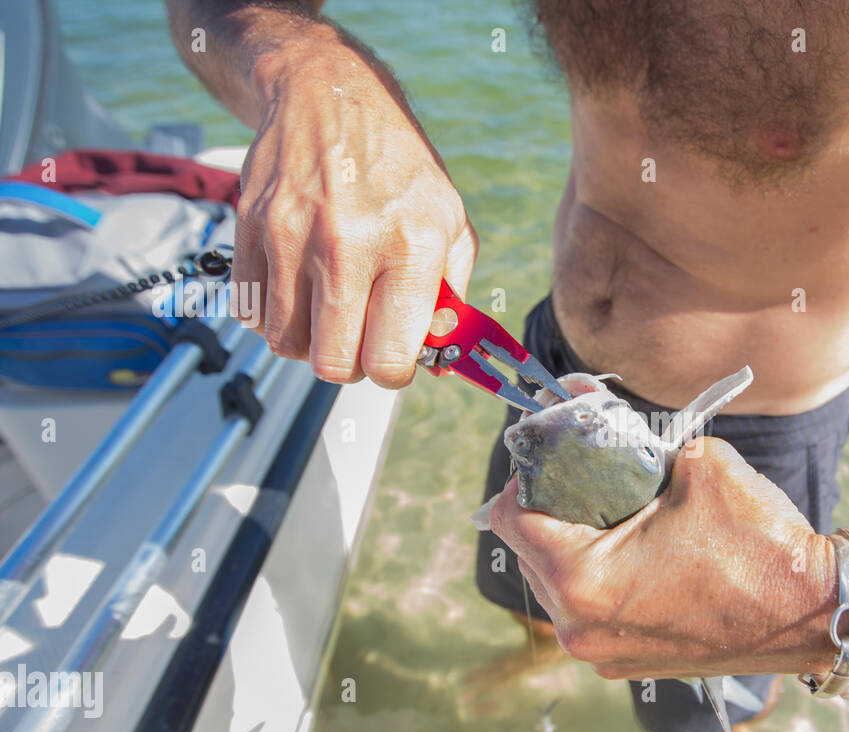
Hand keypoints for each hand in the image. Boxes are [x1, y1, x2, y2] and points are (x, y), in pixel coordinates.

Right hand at [234, 41, 476, 386]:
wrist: (327, 94)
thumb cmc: (397, 167)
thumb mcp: (449, 223)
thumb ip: (450, 295)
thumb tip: (436, 358)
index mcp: (409, 245)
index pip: (390, 359)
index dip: (393, 371)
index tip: (393, 355)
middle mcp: (348, 244)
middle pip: (333, 364)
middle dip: (350, 363)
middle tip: (360, 336)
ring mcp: (292, 236)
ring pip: (287, 344)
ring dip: (309, 340)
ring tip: (329, 308)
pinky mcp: (251, 228)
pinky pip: (251, 313)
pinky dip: (273, 316)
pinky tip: (297, 290)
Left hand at [489, 437, 840, 678]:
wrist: (819, 612)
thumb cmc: (761, 541)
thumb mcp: (699, 465)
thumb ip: (641, 444)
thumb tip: (607, 423)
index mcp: (583, 581)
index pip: (512, 516)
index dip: (528, 472)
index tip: (554, 449)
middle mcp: (581, 629)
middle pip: (528, 552)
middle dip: (551, 507)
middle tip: (585, 472)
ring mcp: (604, 655)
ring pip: (557, 583)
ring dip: (574, 544)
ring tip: (615, 510)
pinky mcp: (629, 663)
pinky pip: (590, 610)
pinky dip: (601, 575)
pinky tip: (637, 548)